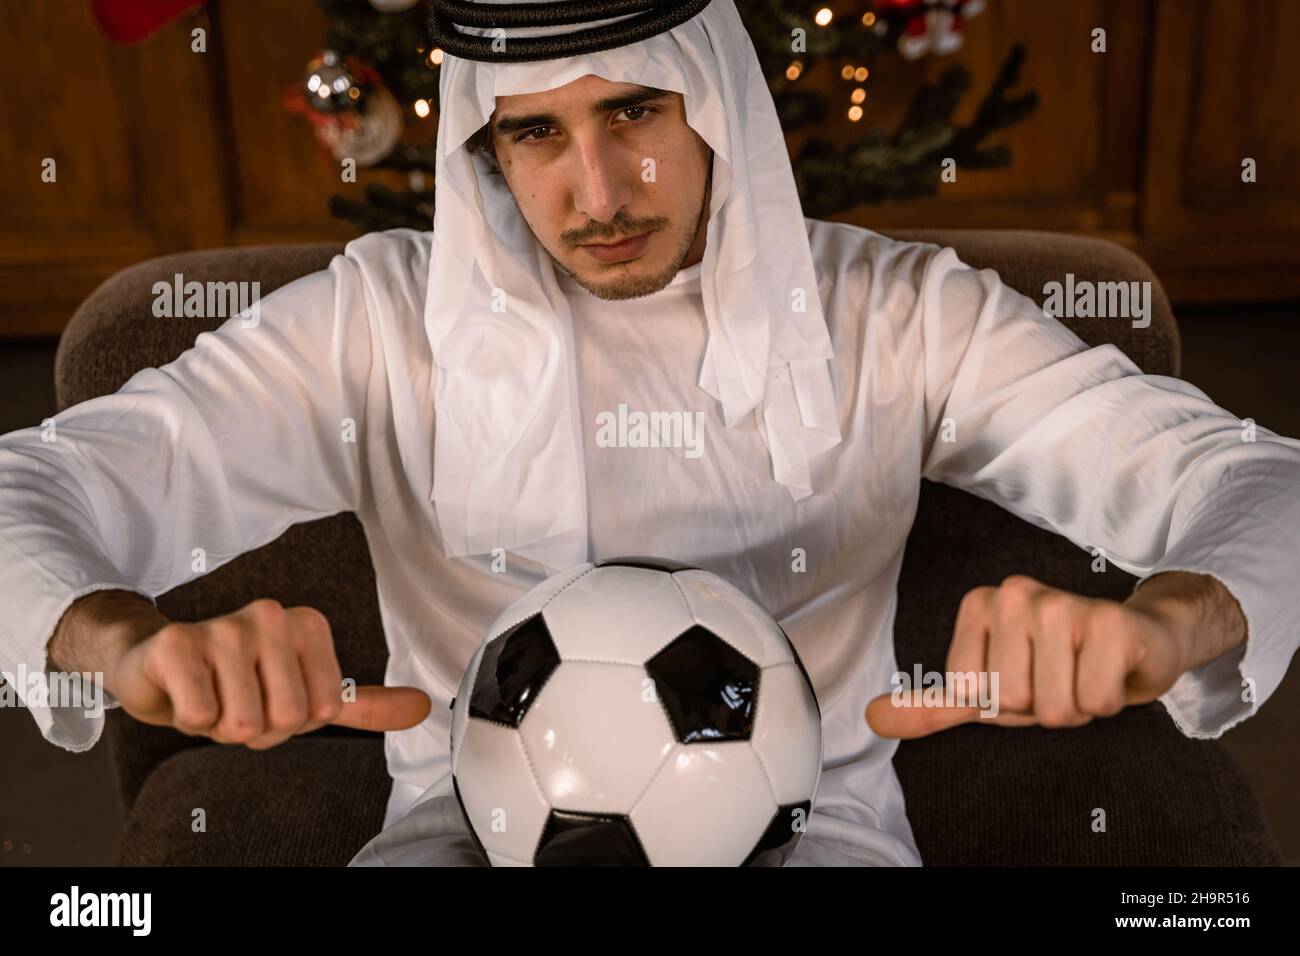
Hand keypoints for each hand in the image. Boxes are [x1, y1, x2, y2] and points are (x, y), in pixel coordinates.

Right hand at [105, 598, 431, 748]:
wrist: (156, 666)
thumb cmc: (237, 681)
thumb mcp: (306, 692)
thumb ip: (362, 703)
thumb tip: (422, 707)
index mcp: (308, 625)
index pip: (320, 711)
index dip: (290, 722)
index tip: (268, 697)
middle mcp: (271, 616)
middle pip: (283, 720)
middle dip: (256, 729)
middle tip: (236, 702)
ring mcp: (224, 626)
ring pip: (242, 723)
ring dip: (221, 727)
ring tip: (211, 697)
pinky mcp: (178, 644)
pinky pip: (201, 715)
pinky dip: (190, 720)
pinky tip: (184, 694)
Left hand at [864, 574, 1188, 738]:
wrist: (1139, 643)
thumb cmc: (1058, 666)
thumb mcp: (988, 688)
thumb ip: (932, 704)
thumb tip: (872, 717)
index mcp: (980, 605)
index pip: (973, 694)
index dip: (1005, 704)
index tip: (1027, 677)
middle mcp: (1016, 595)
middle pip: (1013, 702)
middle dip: (1042, 708)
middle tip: (1061, 678)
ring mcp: (1062, 604)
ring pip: (1055, 707)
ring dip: (1076, 707)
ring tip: (1084, 675)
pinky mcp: (1109, 622)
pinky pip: (1095, 700)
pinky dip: (1107, 702)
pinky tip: (1111, 672)